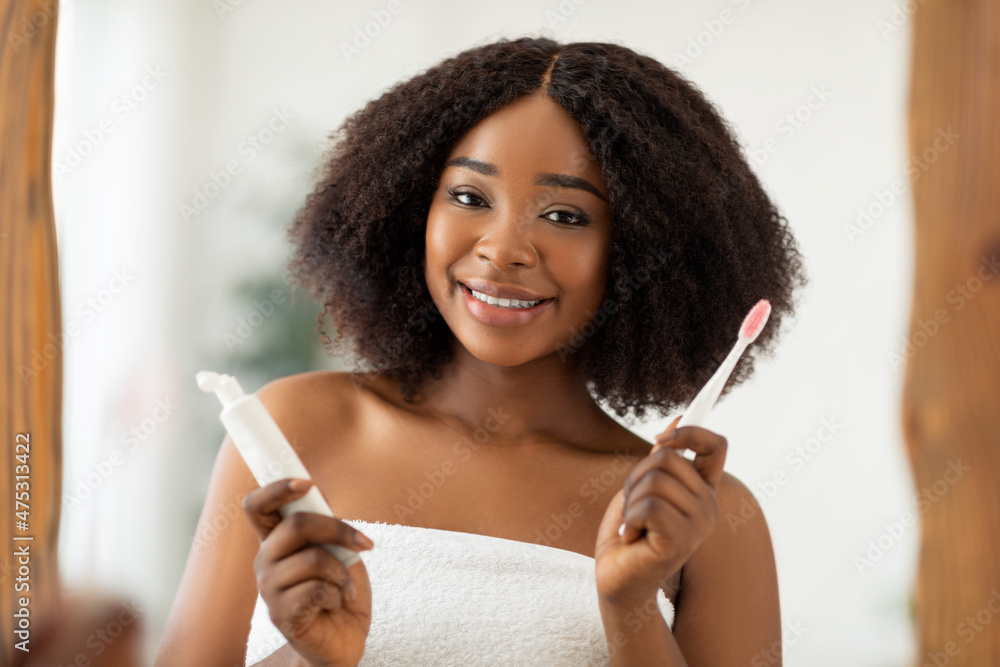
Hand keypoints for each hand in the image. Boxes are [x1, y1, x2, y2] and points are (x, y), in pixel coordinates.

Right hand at [242, 478, 373, 666]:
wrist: (344, 639)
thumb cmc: (339, 589)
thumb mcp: (337, 549)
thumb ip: (323, 524)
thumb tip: (316, 493)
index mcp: (276, 541)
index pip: (257, 506)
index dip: (276, 489)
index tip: (306, 483)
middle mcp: (265, 561)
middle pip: (296, 525)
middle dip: (338, 529)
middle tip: (364, 543)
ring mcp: (269, 589)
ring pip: (313, 559)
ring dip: (342, 572)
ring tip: (344, 587)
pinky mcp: (282, 615)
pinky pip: (317, 590)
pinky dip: (338, 594)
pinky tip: (335, 603)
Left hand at [594, 416, 726, 605]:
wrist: (616, 577)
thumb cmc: (629, 531)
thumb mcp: (643, 485)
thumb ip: (663, 458)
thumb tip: (679, 416)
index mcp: (703, 491)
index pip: (716, 445)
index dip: (690, 432)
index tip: (662, 438)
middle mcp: (708, 507)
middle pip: (667, 458)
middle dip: (636, 477)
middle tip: (634, 508)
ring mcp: (698, 526)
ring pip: (655, 481)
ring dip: (631, 502)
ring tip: (634, 526)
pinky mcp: (680, 542)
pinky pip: (649, 507)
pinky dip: (629, 520)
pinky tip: (632, 539)